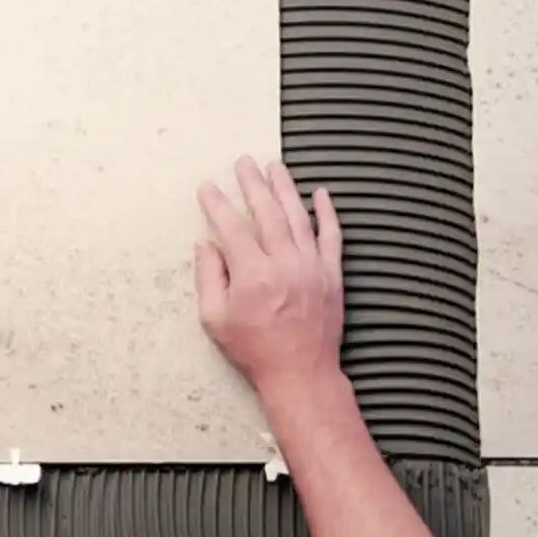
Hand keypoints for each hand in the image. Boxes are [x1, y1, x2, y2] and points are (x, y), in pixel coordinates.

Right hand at [194, 157, 343, 402]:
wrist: (301, 374)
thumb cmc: (255, 350)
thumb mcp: (215, 320)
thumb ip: (209, 278)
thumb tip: (206, 245)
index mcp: (253, 275)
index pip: (231, 228)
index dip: (217, 205)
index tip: (207, 188)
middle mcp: (285, 264)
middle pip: (267, 213)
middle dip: (252, 184)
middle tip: (243, 162)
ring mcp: (312, 267)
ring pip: (298, 217)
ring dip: (285, 188)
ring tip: (274, 166)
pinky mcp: (331, 275)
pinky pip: (332, 236)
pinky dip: (327, 213)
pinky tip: (320, 194)